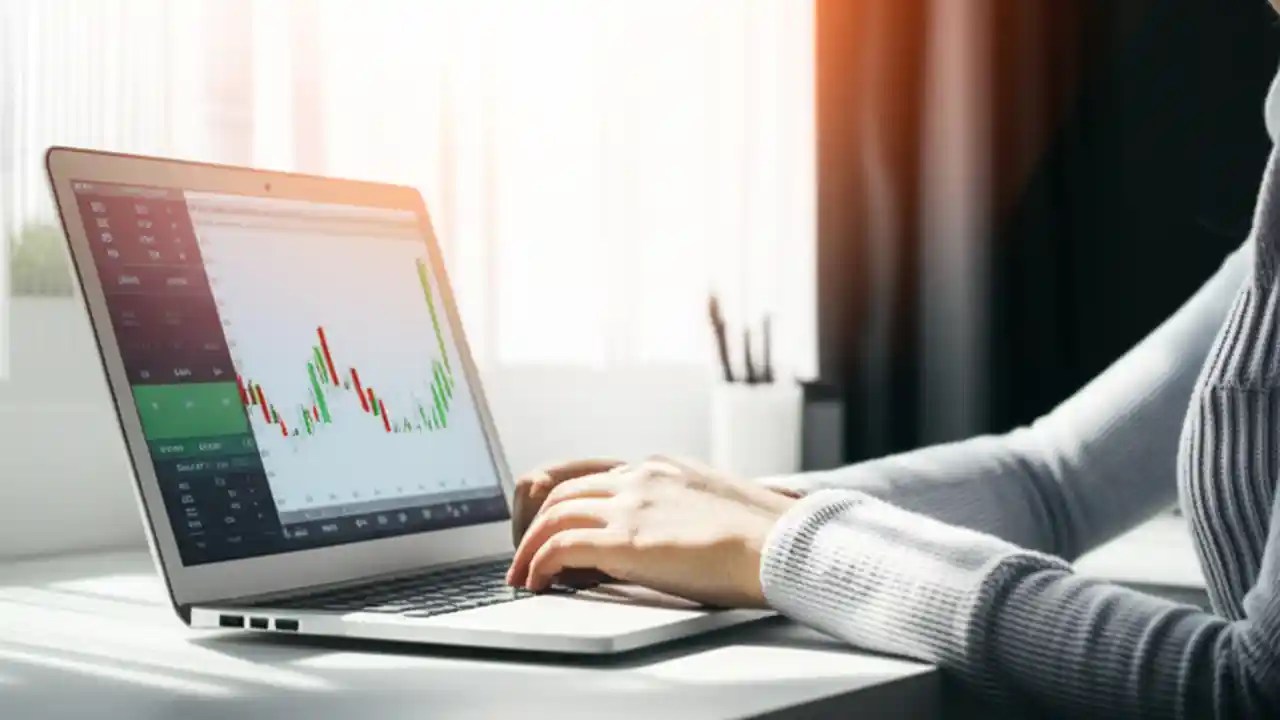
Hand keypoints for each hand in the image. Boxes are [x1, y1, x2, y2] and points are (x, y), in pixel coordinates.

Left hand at [505, 457, 796, 607]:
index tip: (559, 526)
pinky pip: (560, 546)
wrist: (780, 544)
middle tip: (528, 553)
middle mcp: (640, 476)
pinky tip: (536, 581)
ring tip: (524, 573)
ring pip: (555, 514)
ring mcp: (631, 504)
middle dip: (540, 523)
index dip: (570, 504)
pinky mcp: (624, 538)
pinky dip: (539, 563)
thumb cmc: (763, 536)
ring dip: (531, 546)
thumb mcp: (716, 504)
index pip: (597, 477)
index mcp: (663, 467)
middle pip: (566, 491)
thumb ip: (684, 509)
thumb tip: (676, 533)